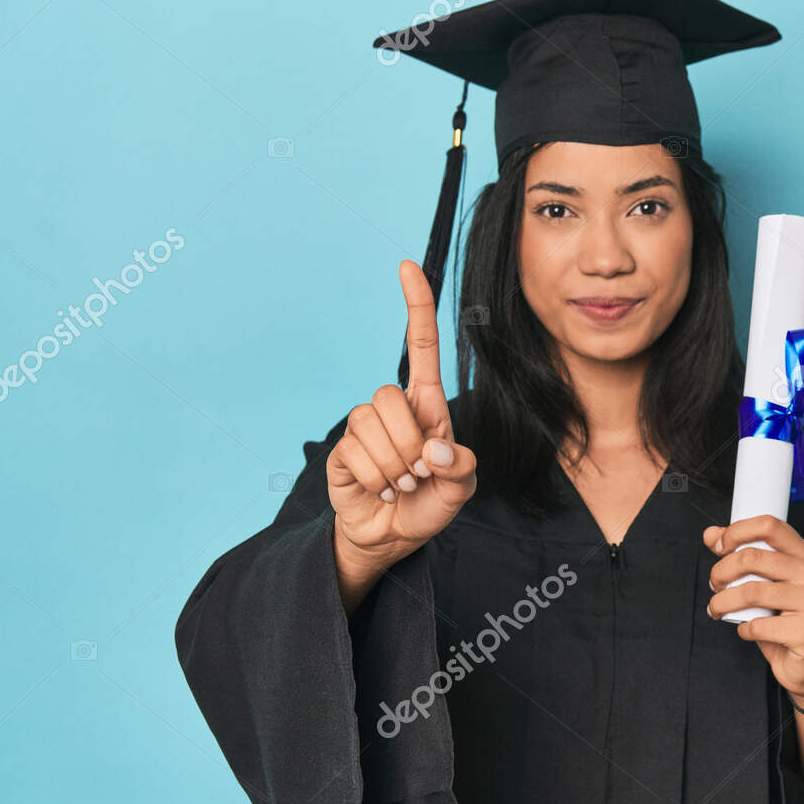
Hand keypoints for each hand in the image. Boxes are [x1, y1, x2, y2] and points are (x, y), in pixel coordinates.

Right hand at [326, 261, 477, 576]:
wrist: (394, 537)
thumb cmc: (430, 504)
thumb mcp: (461, 489)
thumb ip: (461, 468)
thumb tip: (433, 451)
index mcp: (427, 405)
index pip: (421, 348)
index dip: (417, 307)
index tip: (408, 266)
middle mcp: (393, 409)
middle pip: (389, 396)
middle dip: (410, 443)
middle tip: (419, 474)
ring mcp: (364, 428)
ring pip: (370, 424)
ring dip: (394, 466)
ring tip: (401, 485)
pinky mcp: (342, 452)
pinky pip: (356, 455)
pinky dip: (376, 481)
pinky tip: (381, 491)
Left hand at [704, 516, 803, 709]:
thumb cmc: (783, 619)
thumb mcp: (763, 582)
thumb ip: (739, 556)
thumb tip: (711, 534)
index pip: (769, 526)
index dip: (737, 532)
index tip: (718, 546)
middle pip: (753, 557)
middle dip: (721, 571)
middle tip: (714, 585)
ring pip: (751, 592)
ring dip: (723, 602)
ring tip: (717, 609)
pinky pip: (759, 625)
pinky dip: (743, 629)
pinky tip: (745, 630)